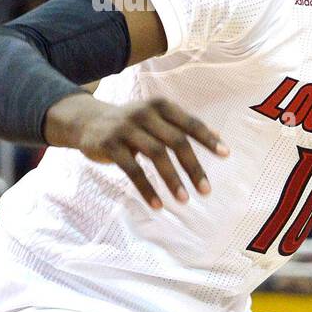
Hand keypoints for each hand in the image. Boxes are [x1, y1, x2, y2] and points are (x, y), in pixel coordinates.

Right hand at [45, 93, 228, 209]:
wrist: (86, 121)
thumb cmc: (132, 123)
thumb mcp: (157, 117)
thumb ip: (184, 125)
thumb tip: (219, 136)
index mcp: (160, 106)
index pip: (190, 123)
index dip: (208, 139)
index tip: (226, 155)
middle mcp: (144, 113)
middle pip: (176, 141)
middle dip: (193, 167)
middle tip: (206, 190)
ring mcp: (125, 128)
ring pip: (156, 154)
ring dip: (172, 180)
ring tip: (184, 200)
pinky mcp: (109, 145)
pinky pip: (132, 170)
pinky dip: (147, 188)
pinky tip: (157, 205)